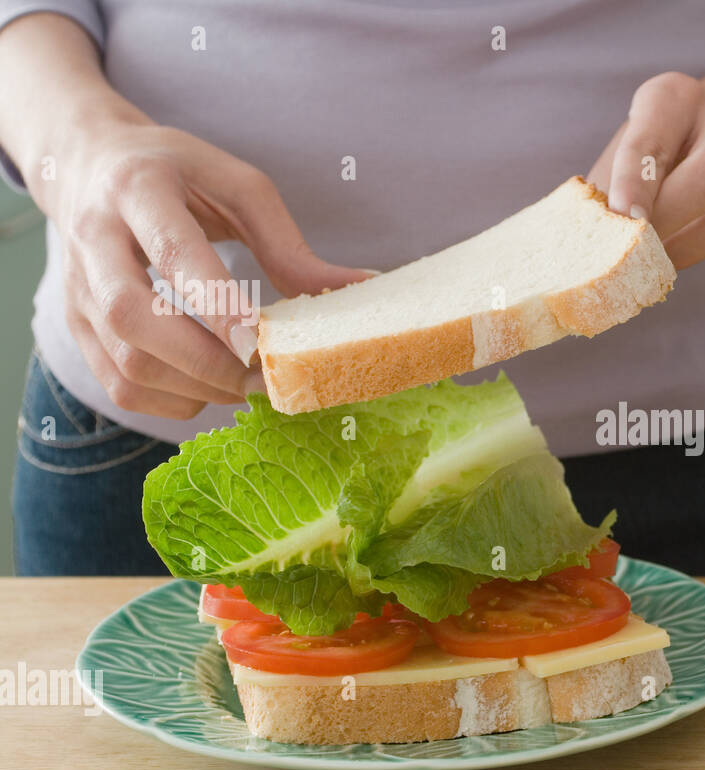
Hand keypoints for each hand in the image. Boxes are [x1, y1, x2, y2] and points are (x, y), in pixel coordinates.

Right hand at [34, 115, 370, 418]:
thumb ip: (290, 244)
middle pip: (134, 319)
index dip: (217, 305)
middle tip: (262, 378)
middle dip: (206, 362)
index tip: (260, 345)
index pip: (174, 254)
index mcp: (139, 189)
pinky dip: (169, 402)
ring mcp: (78, 286)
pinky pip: (117, 383)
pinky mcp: (76, 322)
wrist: (88, 162)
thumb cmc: (179, 174)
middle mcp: (95, 238)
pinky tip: (207, 388)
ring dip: (194, 388)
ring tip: (244, 384)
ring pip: (125, 361)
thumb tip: (359, 286)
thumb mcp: (238, 188)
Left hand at [589, 72, 704, 273]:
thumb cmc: (656, 157)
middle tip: (641, 255)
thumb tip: (584, 253)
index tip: (624, 221)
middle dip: (674, 223)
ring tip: (668, 261)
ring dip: (702, 247)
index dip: (637, 183)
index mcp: (673, 98)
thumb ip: (606, 195)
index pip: (653, 138)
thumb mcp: (624, 157)